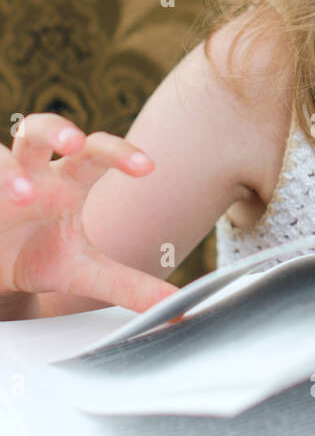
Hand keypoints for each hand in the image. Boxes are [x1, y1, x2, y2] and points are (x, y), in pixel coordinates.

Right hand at [0, 114, 175, 313]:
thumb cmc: (37, 257)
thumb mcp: (84, 273)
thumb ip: (129, 286)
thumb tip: (178, 306)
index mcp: (66, 182)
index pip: (95, 153)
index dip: (120, 153)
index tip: (148, 168)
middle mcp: (30, 173)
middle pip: (39, 129)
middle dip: (54, 130)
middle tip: (74, 141)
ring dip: (8, 173)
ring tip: (24, 195)